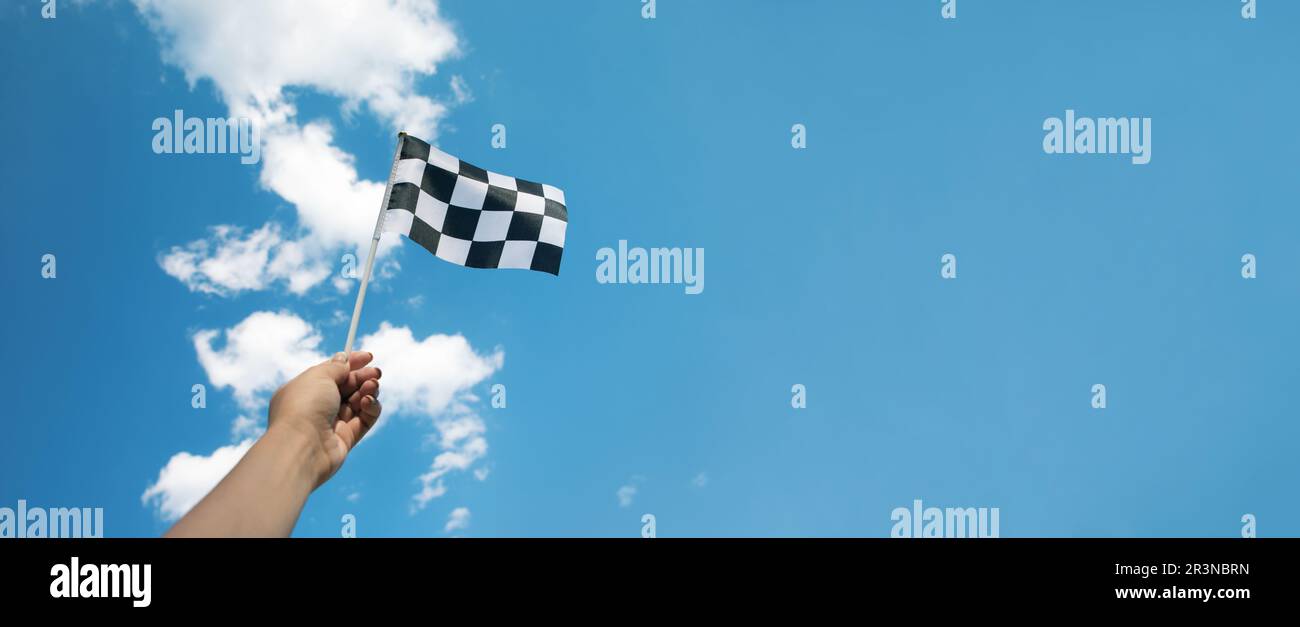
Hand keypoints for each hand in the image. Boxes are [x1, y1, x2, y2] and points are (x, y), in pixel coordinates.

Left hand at [267, 351, 382, 487]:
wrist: (302, 445)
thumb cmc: (304, 406)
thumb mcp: (319, 376)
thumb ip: (336, 367)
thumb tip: (344, 358)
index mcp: (305, 390)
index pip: (332, 373)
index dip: (350, 364)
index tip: (368, 357)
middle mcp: (318, 406)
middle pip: (348, 387)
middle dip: (363, 377)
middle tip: (376, 372)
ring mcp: (333, 423)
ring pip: (359, 402)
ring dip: (368, 391)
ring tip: (371, 387)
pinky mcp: (347, 438)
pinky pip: (365, 419)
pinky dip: (370, 408)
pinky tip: (368, 402)